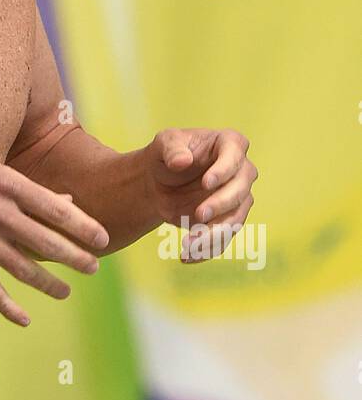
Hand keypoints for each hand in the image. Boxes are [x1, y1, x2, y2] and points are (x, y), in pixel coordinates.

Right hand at [0, 148, 109, 325]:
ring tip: (66, 290)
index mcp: (4, 183)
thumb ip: (26, 187)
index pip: (54, 208)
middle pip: (45, 241)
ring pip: (23, 269)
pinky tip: (26, 318)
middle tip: (94, 267)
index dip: (83, 225)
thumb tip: (65, 202)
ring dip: (49, 283)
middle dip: (75, 258)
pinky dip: (9, 307)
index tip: (103, 238)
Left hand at [144, 128, 257, 261]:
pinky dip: (207, 250)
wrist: (158, 182)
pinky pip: (224, 238)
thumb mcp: (163, 144)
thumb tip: (182, 161)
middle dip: (221, 205)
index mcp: (229, 144)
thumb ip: (172, 149)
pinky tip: (187, 256)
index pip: (235, 155)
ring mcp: (237, 198)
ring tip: (189, 244)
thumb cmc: (165, 155)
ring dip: (214, 233)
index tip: (206, 183)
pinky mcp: (228, 220)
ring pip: (236, 219)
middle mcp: (240, 171)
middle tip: (198, 215)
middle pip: (241, 191)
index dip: (224, 171)